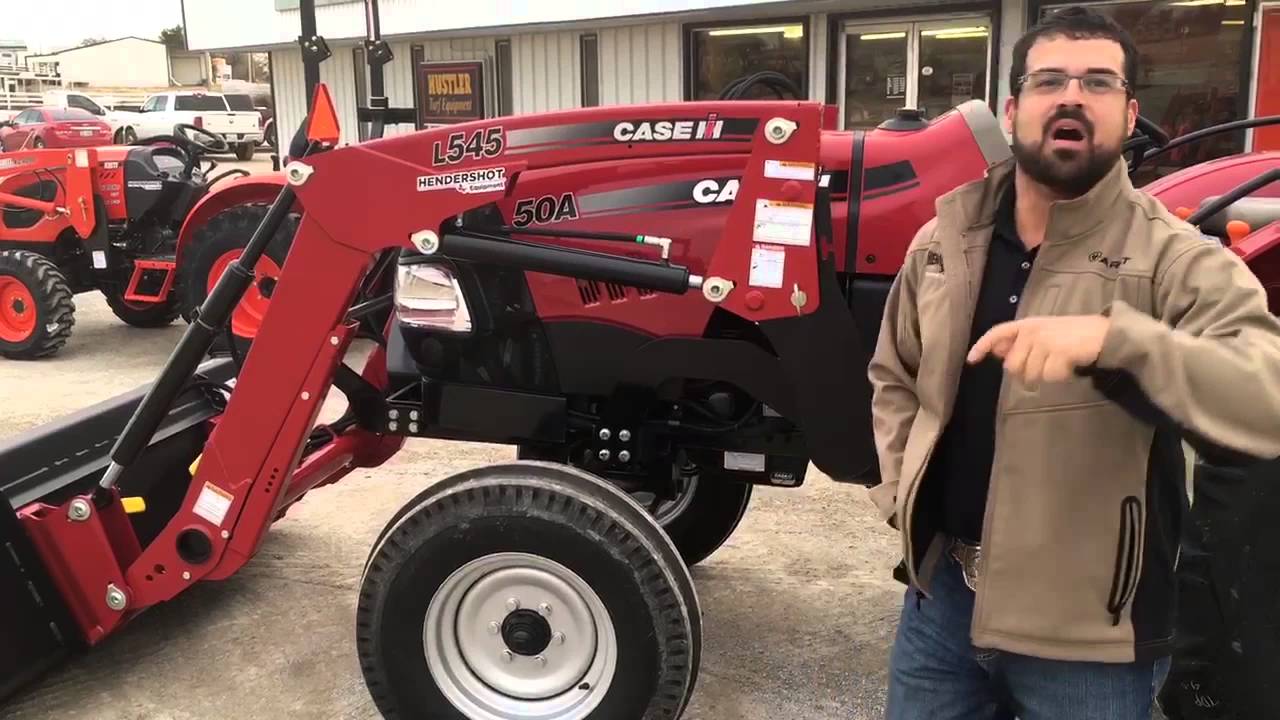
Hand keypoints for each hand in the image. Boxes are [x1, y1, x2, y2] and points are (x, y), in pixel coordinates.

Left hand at [967, 315, 1110, 383]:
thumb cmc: (1074, 336)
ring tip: (1060, 362)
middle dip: (1026, 371)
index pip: (998, 332)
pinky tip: (1069, 366)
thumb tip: (998, 352)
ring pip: (1031, 374)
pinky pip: (1049, 377)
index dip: (982, 346)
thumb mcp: (1045, 334)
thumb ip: (1022, 342)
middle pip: (1013, 365)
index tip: (971, 360)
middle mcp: (1033, 331)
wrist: (1104, 334)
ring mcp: (1045, 341)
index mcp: (1028, 324)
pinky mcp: (1058, 353)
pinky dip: (1059, 377)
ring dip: (1045, 375)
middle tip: (1046, 364)